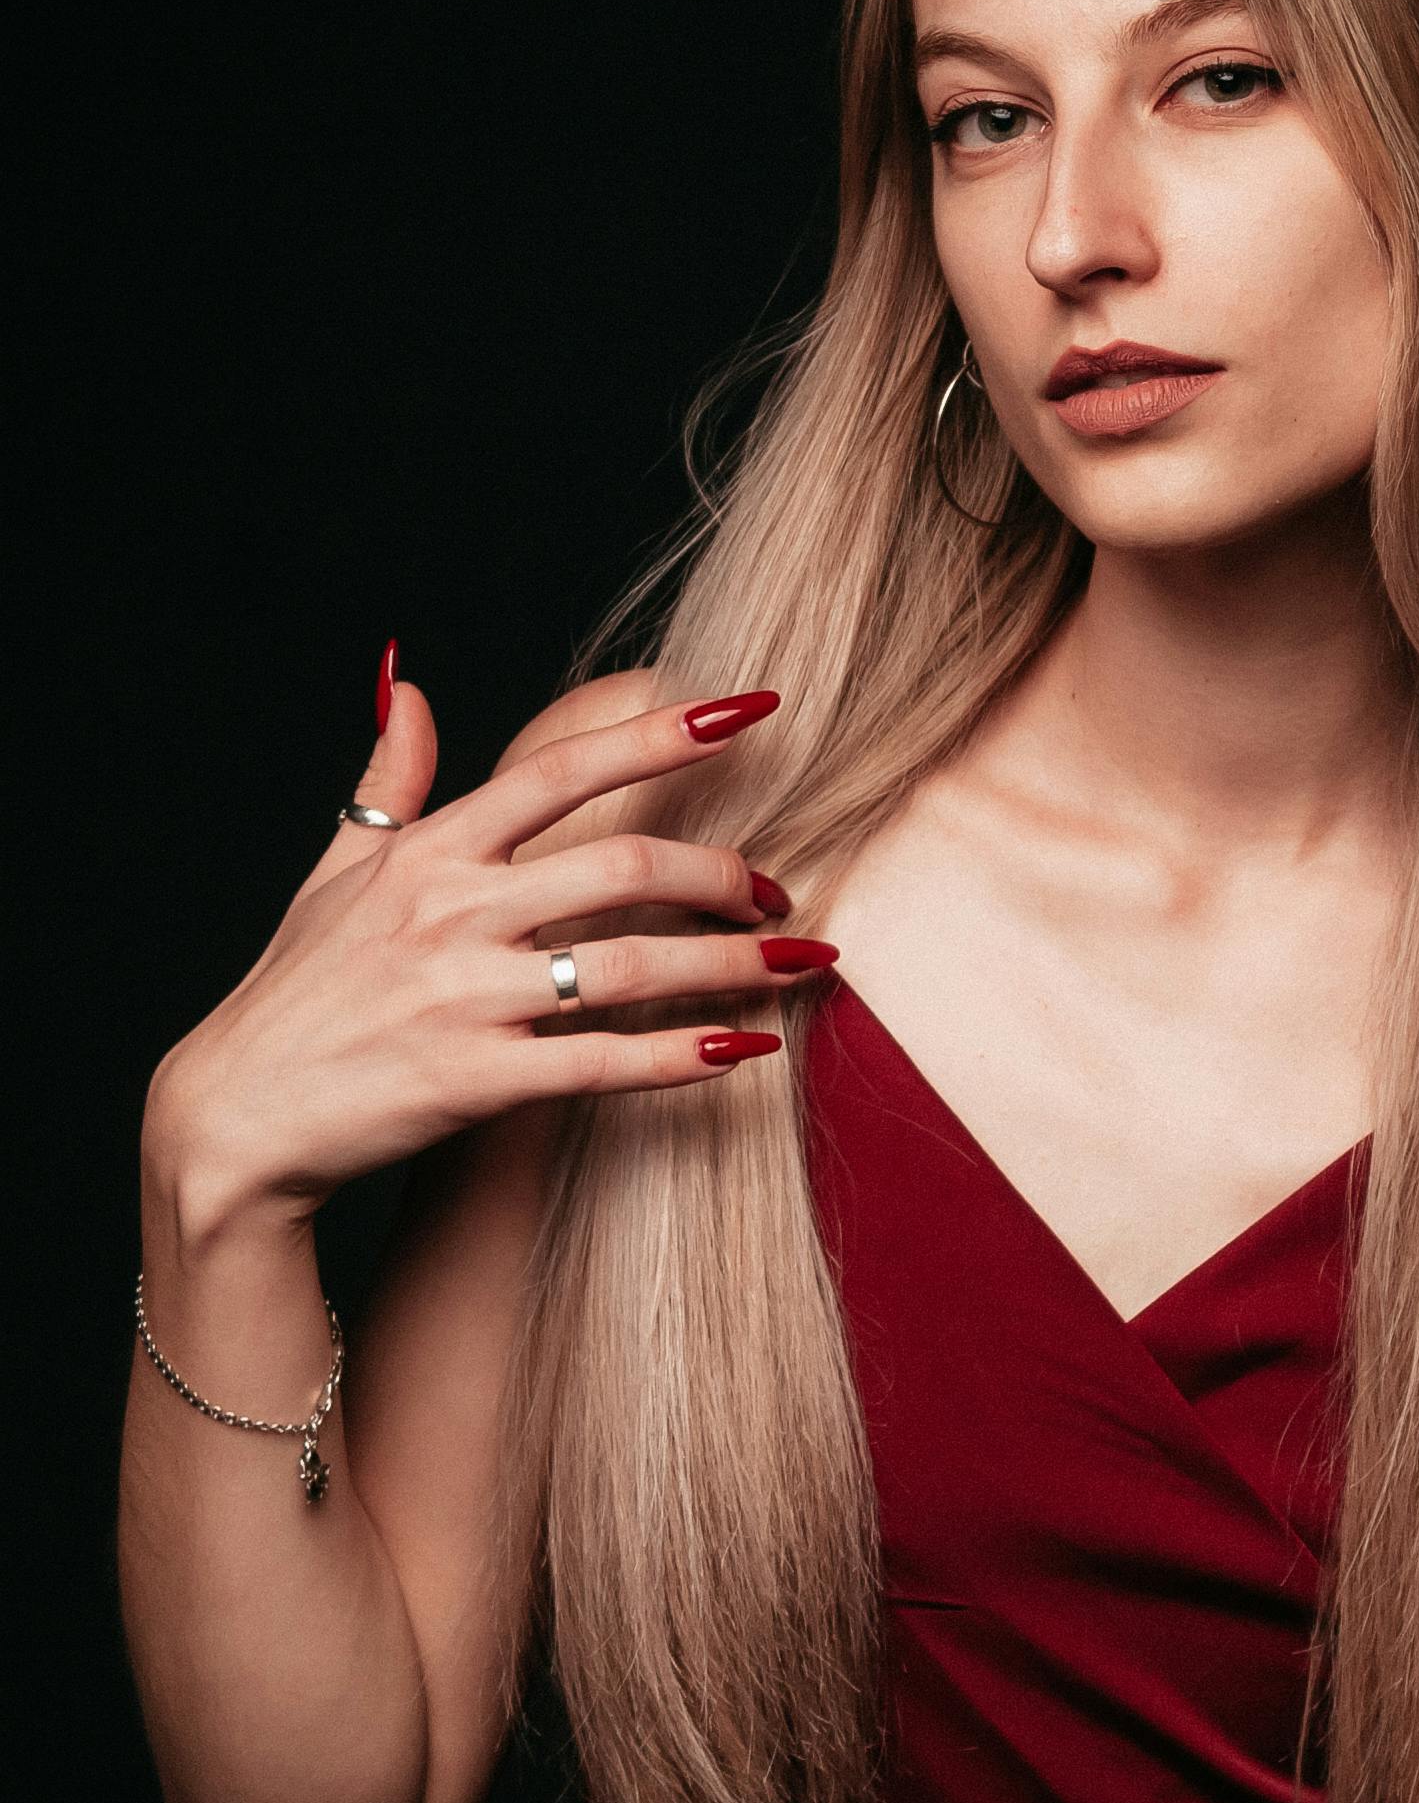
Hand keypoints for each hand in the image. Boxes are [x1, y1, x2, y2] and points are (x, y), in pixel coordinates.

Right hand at [143, 666, 822, 1237]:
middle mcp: (452, 911)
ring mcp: (463, 996)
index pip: (563, 770)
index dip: (659, 735)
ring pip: (632, 965)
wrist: (232, 1119)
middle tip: (779, 890)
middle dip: (723, 874)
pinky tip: (744, 1051)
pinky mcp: (471, 1081)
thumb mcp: (333, 871)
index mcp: (431, 850)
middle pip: (624, 868)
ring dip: (732, 964)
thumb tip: (413, 683)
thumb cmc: (295, 991)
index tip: (749, 708)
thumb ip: (388, 775)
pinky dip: (681, 1057)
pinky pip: (600, 1061)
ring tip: (802, 963)